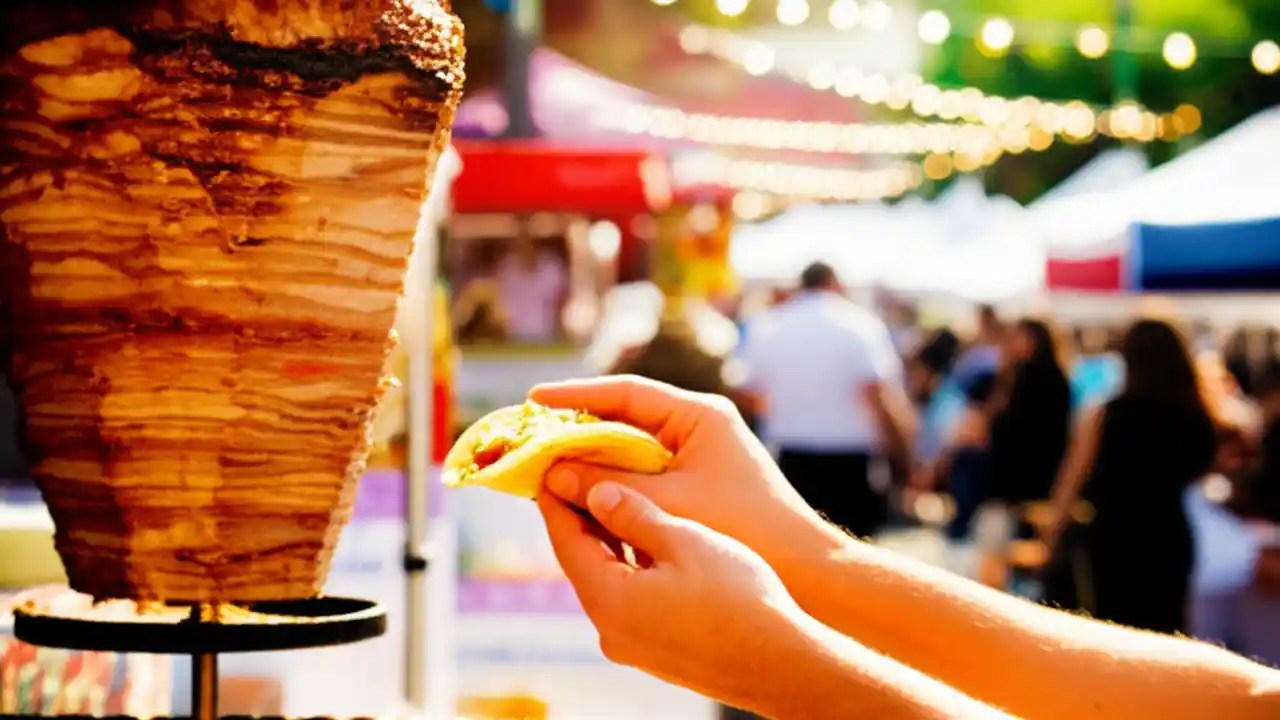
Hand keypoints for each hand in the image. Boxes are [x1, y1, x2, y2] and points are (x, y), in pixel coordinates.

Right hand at [531, 375, 836, 570]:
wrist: (806, 570)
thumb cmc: (745, 528)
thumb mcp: (668, 503)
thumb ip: (609, 485)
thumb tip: (553, 473)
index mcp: (700, 416)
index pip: (627, 393)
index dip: (576, 396)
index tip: (534, 400)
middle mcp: (698, 429)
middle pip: (624, 421)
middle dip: (577, 432)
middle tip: (530, 441)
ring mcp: (698, 458)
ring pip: (631, 453)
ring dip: (593, 463)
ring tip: (546, 473)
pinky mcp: (697, 487)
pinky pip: (644, 479)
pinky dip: (614, 488)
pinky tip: (585, 504)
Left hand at [538, 481, 813, 714]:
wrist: (783, 664)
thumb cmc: (740, 598)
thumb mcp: (686, 541)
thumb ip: (635, 516)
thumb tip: (596, 492)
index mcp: (609, 600)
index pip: (565, 540)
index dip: (557, 499)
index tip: (549, 466)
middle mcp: (610, 630)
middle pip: (581, 561)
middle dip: (581, 517)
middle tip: (578, 473)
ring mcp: (631, 646)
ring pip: (606, 580)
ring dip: (607, 542)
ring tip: (613, 498)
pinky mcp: (654, 652)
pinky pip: (627, 600)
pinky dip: (629, 568)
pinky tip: (645, 542)